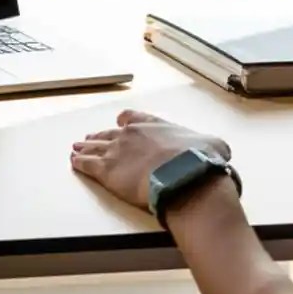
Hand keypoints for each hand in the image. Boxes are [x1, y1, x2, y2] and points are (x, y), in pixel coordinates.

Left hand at [70, 110, 231, 210]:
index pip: (133, 117)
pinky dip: (79, 163)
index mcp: (154, 124)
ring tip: (76, 148)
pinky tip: (74, 162)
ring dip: (85, 148)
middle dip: (100, 136)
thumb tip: (219, 150)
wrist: (184, 176)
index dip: (126, 121)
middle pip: (109, 133)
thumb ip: (210, 144)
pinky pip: (87, 164)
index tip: (120, 122)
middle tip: (90, 138)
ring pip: (94, 147)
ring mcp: (116, 151)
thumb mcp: (213, 145)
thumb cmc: (199, 161)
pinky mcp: (106, 171)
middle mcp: (131, 134)